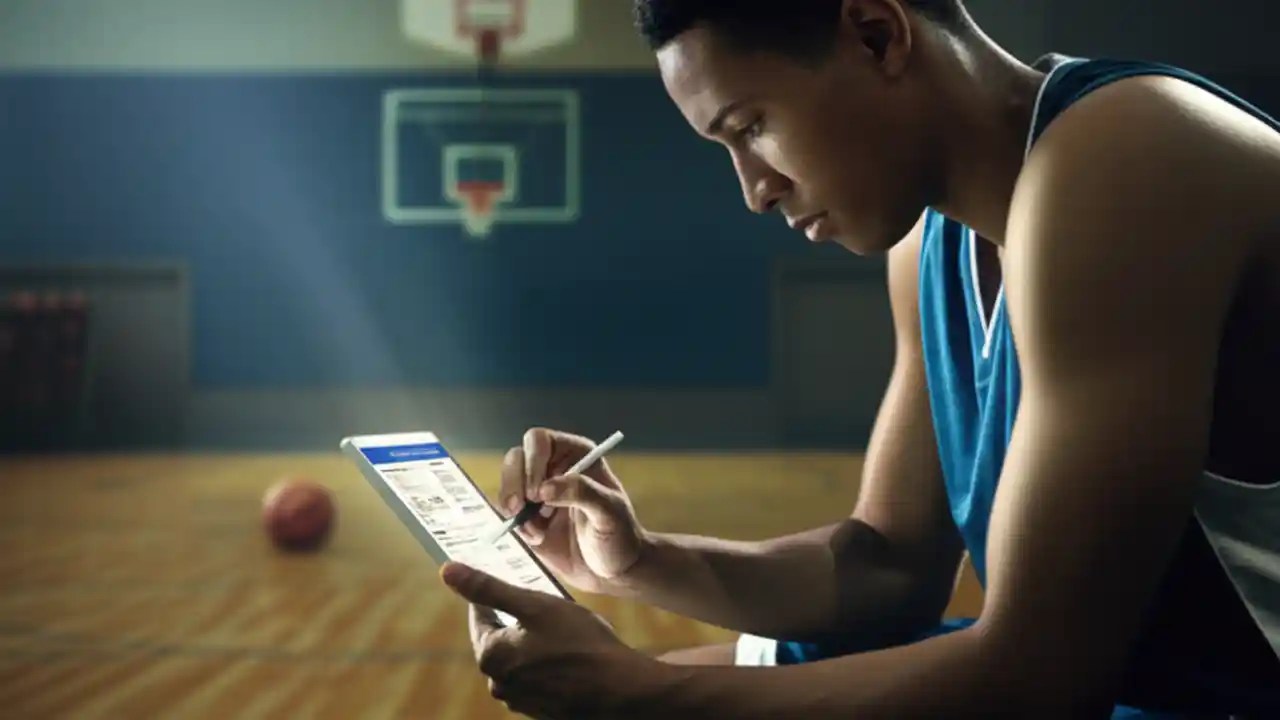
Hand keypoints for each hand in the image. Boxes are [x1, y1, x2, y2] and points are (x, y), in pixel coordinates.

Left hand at [442, 562, 668, 719]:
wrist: (623, 692)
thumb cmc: (582, 644)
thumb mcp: (535, 605)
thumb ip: (489, 588)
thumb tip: (447, 572)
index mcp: (491, 656)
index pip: (480, 616)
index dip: (494, 594)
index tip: (506, 578)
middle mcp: (500, 684)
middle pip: (500, 639)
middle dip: (517, 621)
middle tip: (542, 605)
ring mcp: (522, 701)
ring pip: (520, 659)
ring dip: (533, 643)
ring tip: (562, 631)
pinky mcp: (543, 711)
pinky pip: (538, 678)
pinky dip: (548, 663)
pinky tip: (572, 655)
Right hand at [499, 428, 646, 594]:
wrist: (613, 570)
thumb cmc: (619, 536)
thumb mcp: (609, 512)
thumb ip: (581, 493)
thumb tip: (544, 489)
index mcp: (576, 454)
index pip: (540, 441)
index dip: (532, 462)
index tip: (537, 493)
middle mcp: (553, 466)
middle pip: (516, 458)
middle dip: (513, 483)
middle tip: (519, 509)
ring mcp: (538, 491)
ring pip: (508, 483)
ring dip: (514, 507)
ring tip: (537, 531)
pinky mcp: (527, 515)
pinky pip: (508, 511)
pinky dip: (516, 525)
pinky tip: (538, 537)